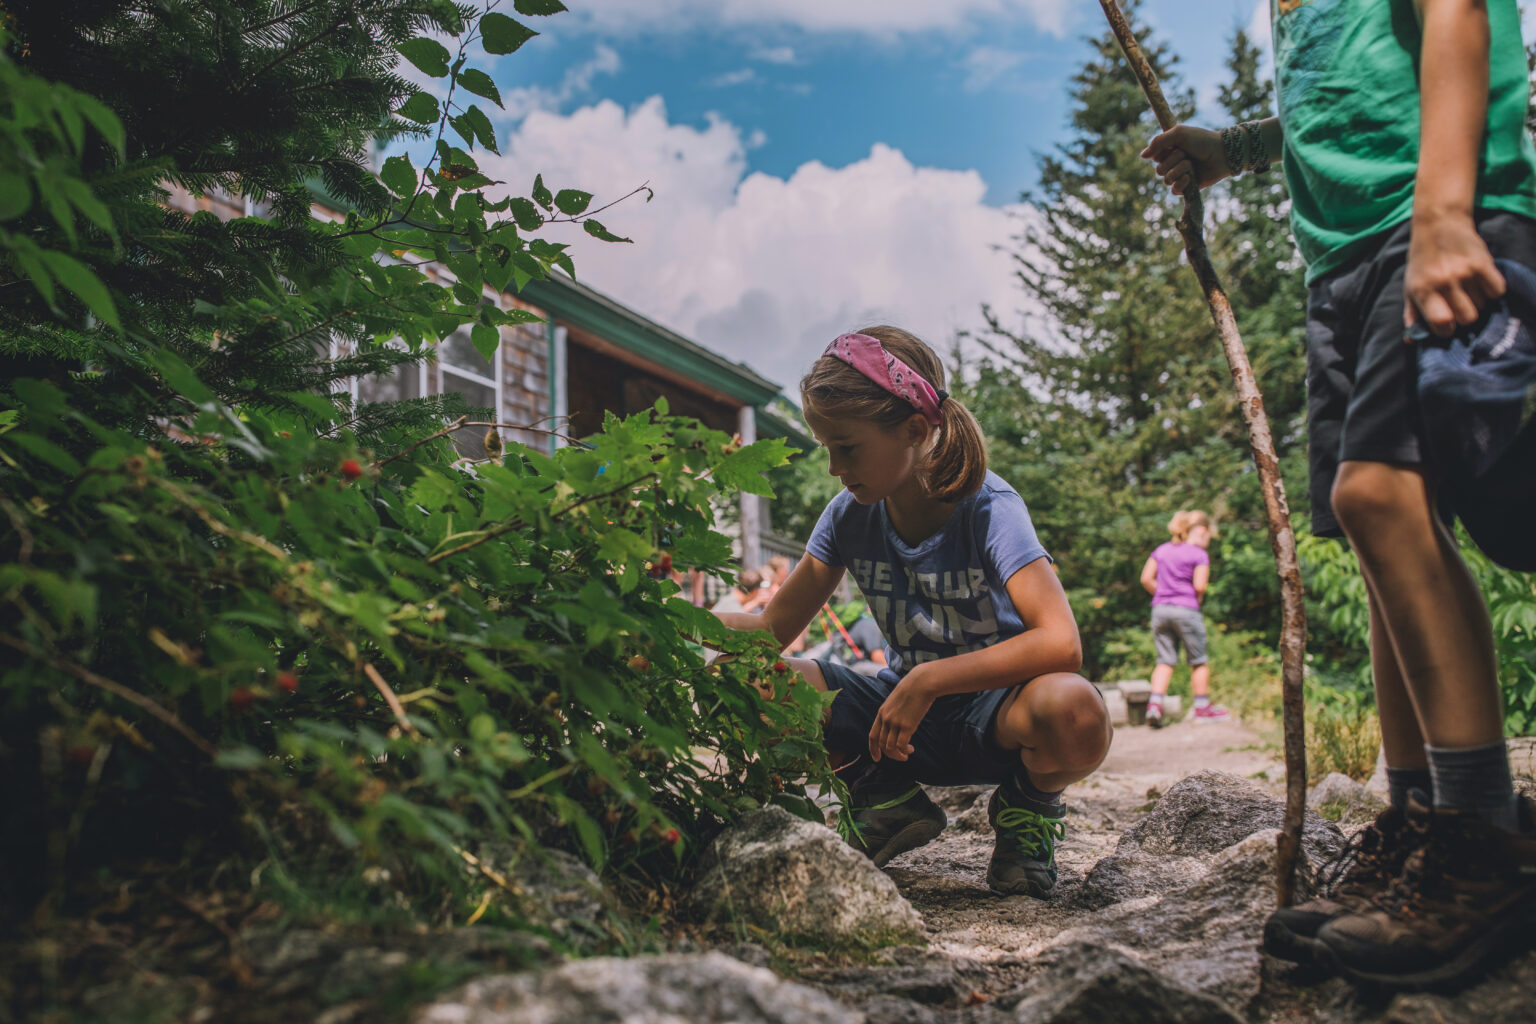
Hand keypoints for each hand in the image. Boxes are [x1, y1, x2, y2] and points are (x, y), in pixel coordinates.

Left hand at [868, 672, 933, 762]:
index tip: (877, 758)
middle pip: (881, 744)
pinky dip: (904, 751)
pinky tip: (911, 749)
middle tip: (901, 757)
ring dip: (898, 755)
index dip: (873, 749)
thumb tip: (897, 723)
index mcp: (882, 712)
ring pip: (890, 747)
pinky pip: (901, 745)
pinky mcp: (907, 725)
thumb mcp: (897, 700)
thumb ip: (894, 712)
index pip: (872, 736)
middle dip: (890, 755)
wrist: (921, 682)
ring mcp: (895, 722)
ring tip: (907, 753)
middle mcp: (886, 719)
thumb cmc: (913, 689)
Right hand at [1140, 125, 1231, 195]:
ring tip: (1192, 165)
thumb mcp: (1178, 134)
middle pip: (1159, 170)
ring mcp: (1180, 175)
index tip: (1174, 146)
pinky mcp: (1187, 187)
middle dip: (1173, 161)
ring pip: (1166, 180)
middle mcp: (1173, 163)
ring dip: (1179, 170)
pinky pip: (1174, 190)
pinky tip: (1190, 178)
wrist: (1222, 153)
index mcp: (1170, 150)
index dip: (1161, 153)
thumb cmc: (1202, 141)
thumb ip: (1158, 142)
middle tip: (1186, 154)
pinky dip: (1181, 183)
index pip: (1154, 156)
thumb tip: (1142, 156)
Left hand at [1404, 211, 1504, 338]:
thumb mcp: (1410, 286)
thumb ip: (1411, 314)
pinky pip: (1497, 291)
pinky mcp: (1483, 263)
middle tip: (1460, 306)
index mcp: (1423, 290)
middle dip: (1464, 317)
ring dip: (1477, 302)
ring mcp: (1464, 272)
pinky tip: (1482, 283)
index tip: (1447, 324)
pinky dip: (1492, 291)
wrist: (1438, 225)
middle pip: (1467, 318)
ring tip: (1467, 289)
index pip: (1441, 323)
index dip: (1446, 329)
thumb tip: (1411, 340)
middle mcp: (1443, 282)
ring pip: (1482, 305)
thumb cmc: (1423, 261)